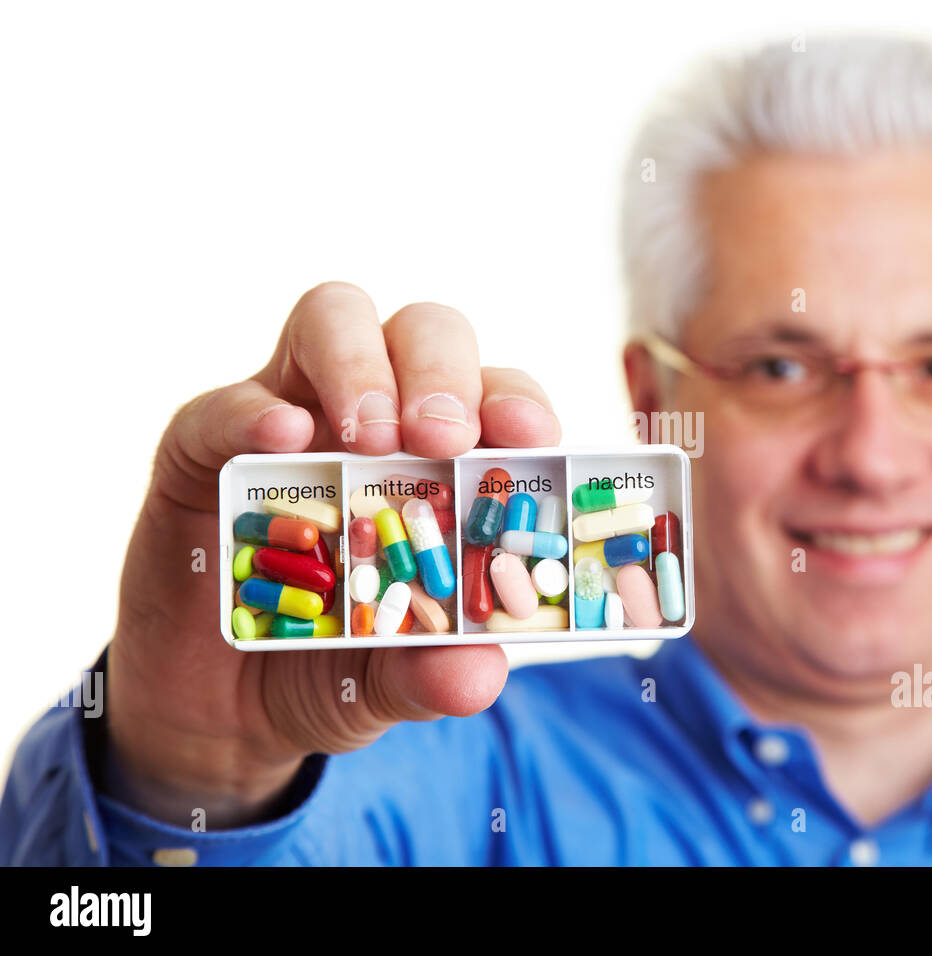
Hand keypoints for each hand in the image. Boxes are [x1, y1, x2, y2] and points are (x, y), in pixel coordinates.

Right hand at [98, 282, 560, 827]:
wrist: (221, 711)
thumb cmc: (333, 668)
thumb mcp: (392, 682)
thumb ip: (435, 675)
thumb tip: (479, 670)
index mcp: (445, 463)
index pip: (496, 398)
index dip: (517, 404)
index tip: (531, 438)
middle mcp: (377, 419)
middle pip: (424, 334)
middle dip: (442, 373)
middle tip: (443, 439)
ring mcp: (291, 418)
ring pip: (333, 321)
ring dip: (359, 366)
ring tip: (370, 440)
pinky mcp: (204, 446)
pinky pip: (225, 404)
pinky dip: (254, 412)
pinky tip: (282, 438)